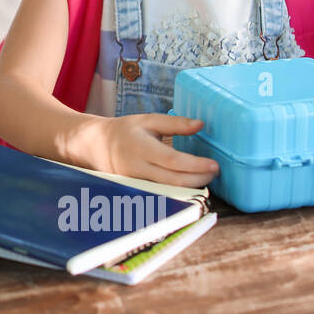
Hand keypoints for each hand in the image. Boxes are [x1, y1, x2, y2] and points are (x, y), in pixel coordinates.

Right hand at [100, 113, 217, 187]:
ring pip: (170, 191)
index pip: (172, 160)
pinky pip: (164, 193)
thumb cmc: (126, 131)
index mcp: (142, 148)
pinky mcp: (139, 191)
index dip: (195, 165)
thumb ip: (175, 123)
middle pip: (174, 181)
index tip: (214, 164)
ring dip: (192, 187)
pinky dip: (181, 190)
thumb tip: (201, 125)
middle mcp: (139, 168)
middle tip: (215, 171)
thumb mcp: (148, 120)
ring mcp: (138, 183)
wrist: (98, 146)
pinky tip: (192, 183)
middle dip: (199, 179)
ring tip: (207, 177)